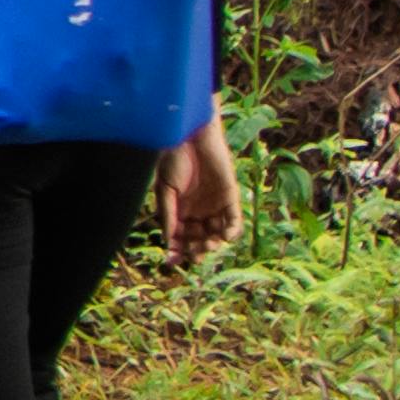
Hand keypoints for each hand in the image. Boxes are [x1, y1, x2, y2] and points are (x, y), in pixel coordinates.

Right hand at [158, 127, 242, 260]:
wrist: (191, 137)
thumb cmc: (173, 160)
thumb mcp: (164, 192)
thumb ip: (168, 217)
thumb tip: (169, 244)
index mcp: (180, 211)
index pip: (181, 238)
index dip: (178, 251)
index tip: (174, 262)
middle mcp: (198, 211)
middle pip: (199, 239)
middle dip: (197, 249)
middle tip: (195, 253)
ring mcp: (215, 205)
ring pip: (217, 234)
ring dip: (214, 243)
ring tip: (209, 244)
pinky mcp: (231, 197)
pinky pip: (234, 221)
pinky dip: (231, 231)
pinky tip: (224, 237)